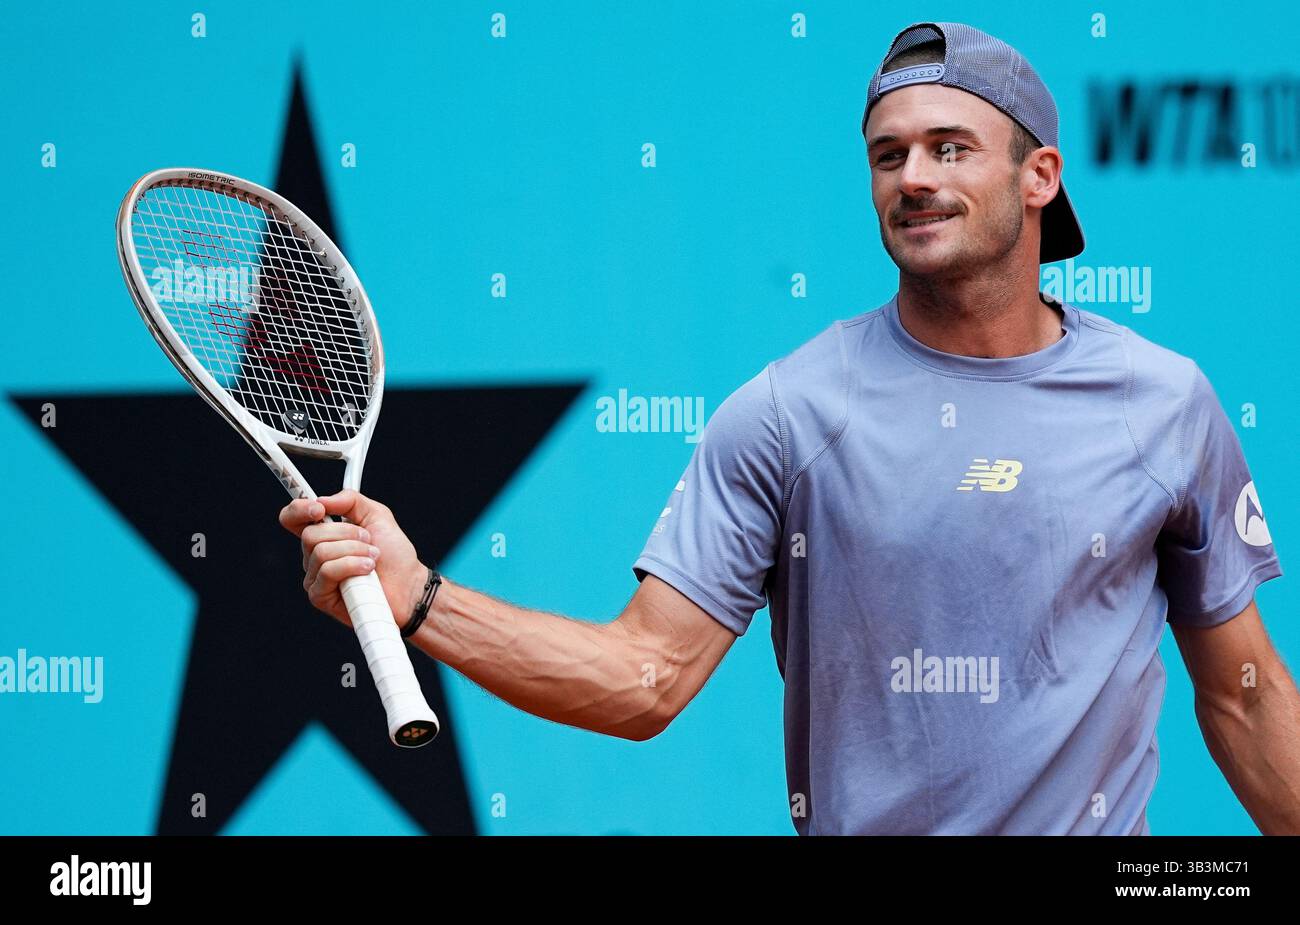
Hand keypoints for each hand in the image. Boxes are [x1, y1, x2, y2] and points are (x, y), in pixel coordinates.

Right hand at [278, 490, 425, 628]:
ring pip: (321, 552)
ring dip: (355, 551)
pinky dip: (352, 566)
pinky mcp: (320, 596)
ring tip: (372, 559)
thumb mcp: (377, 516)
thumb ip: (351, 501)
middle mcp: (314, 555)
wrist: (409, 584)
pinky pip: (328, 571)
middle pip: (310, 534)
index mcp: (324, 534)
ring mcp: (315, 577)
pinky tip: (367, 572)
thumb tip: (322, 500)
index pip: (292, 518)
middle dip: (347, 534)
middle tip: (368, 541)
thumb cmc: (394, 554)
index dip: (299, 509)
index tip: (320, 509)